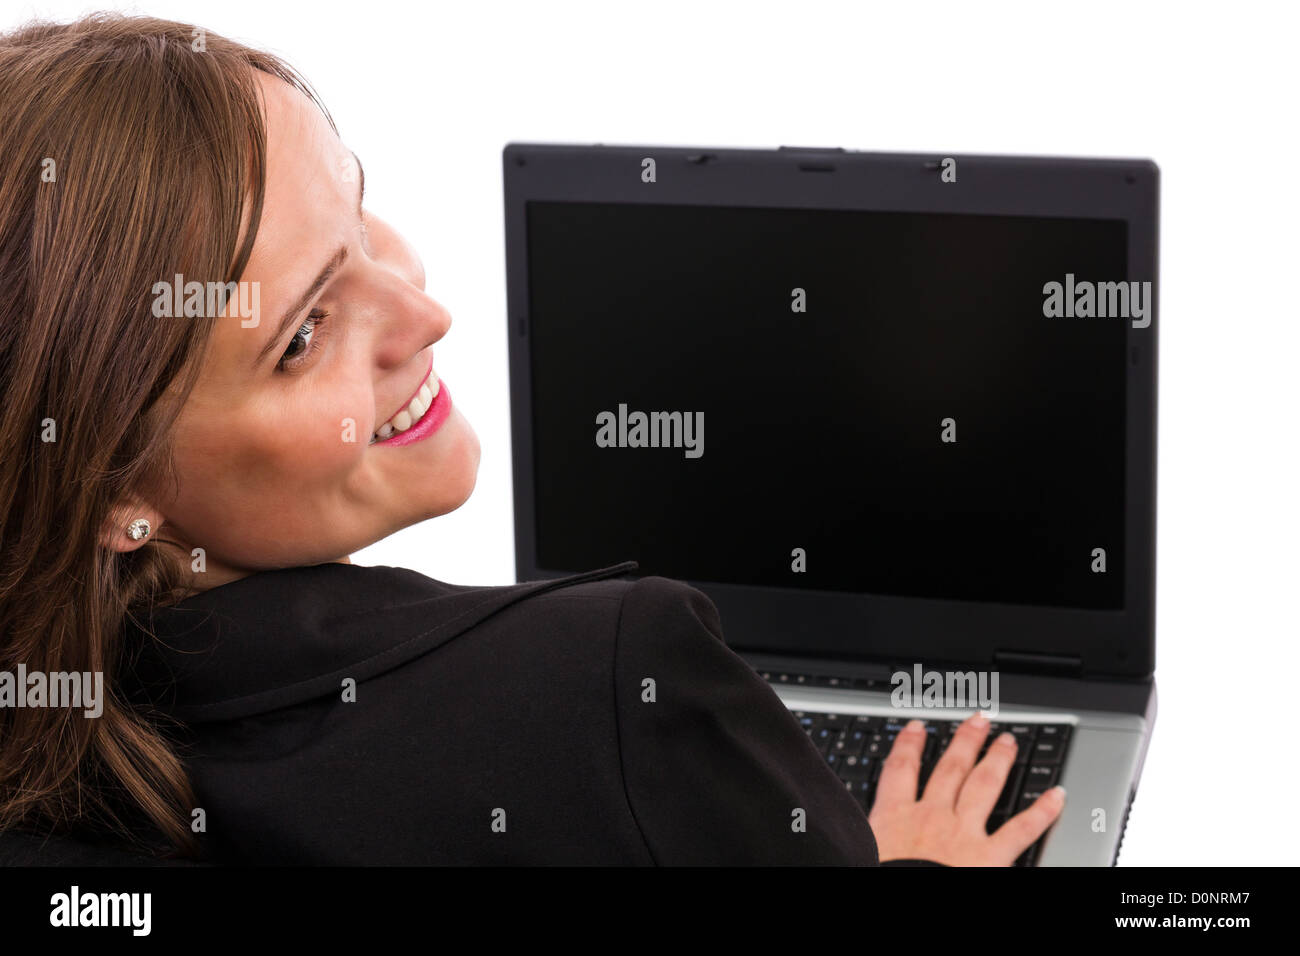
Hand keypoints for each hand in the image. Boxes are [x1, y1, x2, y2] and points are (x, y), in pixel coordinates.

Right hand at [867, 713, 1064, 865]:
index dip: (909, 744)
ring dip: (998, 760)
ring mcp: (963, 833)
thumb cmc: (879, 876)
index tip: (916, 727)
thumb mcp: (862, 852)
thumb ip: (867, 838)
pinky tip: (1058, 795)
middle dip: (965, 741)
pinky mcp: (990, 856)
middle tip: (977, 721)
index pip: (900, 770)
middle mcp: (931, 817)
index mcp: (894, 818)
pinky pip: (1022, 829)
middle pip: (950, 769)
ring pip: (983, 786)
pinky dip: (1043, 811)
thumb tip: (852, 835)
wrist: (902, 904)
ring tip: (1007, 741)